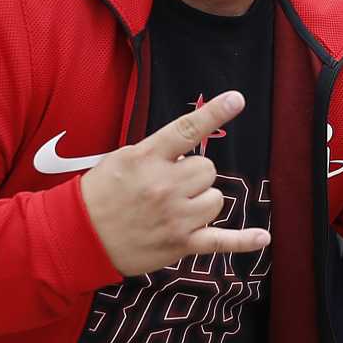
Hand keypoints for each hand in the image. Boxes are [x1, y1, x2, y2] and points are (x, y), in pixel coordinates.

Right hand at [79, 92, 270, 275]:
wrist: (80, 236)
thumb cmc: (101, 194)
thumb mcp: (122, 159)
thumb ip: (157, 151)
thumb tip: (188, 150)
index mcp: (147, 158)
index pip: (186, 129)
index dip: (214, 112)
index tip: (237, 99)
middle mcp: (164, 185)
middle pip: (208, 169)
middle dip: (194, 176)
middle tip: (169, 186)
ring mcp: (175, 216)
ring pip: (216, 199)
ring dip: (201, 202)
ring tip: (174, 210)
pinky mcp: (181, 244)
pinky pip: (221, 240)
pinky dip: (244, 240)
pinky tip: (262, 237)